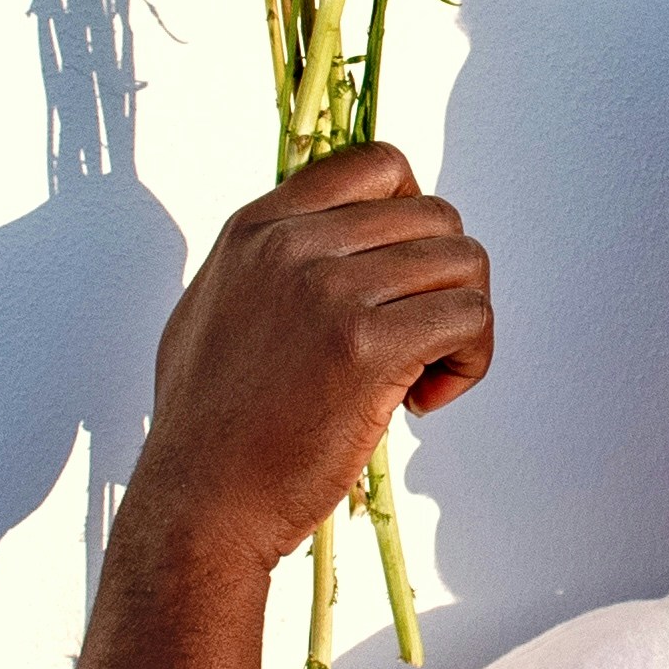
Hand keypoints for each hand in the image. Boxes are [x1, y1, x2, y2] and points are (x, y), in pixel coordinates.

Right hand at [124, 145, 491, 575]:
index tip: (404, 274)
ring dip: (463, 322)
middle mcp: (294, 244)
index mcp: (258, 227)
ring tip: (421, 375)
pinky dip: (470, 361)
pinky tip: (423, 401)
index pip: (376, 165)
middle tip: (417, 341)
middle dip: (445, 280)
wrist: (199, 503)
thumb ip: (269, 260)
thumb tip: (328, 237)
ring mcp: (331, 291)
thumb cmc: (207, 426)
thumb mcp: (217, 305)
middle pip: (435, 216)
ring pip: (464, 263)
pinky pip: (469, 318)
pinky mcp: (367, 348)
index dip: (413, 214)